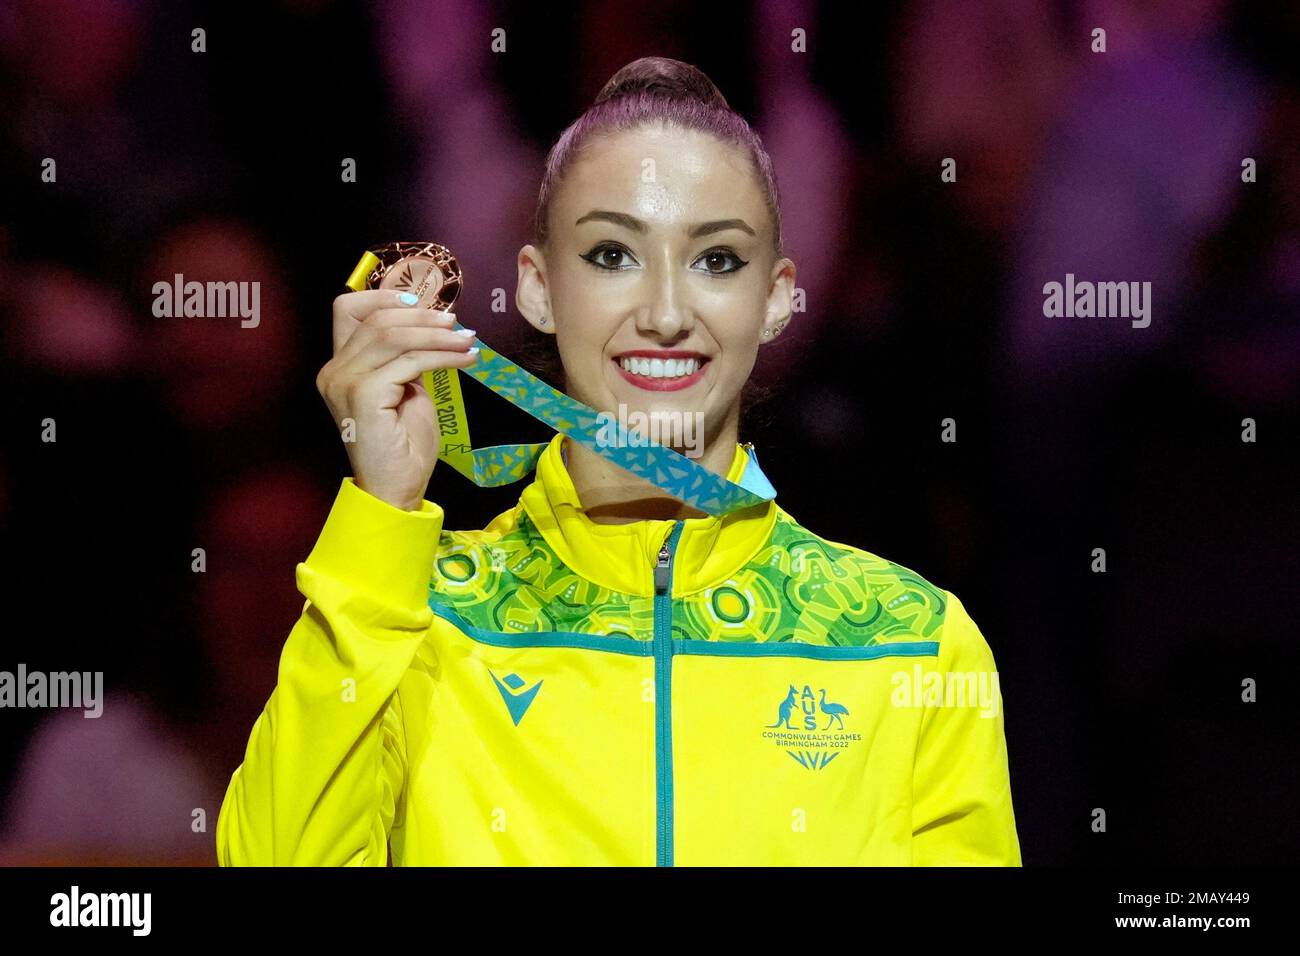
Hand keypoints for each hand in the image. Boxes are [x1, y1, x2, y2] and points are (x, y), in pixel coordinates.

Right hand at [316, 289, 478, 509]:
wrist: (396, 488)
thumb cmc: (403, 446)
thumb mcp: (404, 390)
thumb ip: (405, 359)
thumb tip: (431, 327)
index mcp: (339, 367)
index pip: (348, 310)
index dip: (384, 297)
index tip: (421, 301)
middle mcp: (334, 371)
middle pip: (378, 320)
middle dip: (423, 316)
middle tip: (457, 324)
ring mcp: (345, 382)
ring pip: (396, 337)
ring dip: (438, 336)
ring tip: (468, 341)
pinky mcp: (365, 394)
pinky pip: (410, 362)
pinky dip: (443, 357)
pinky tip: (466, 359)